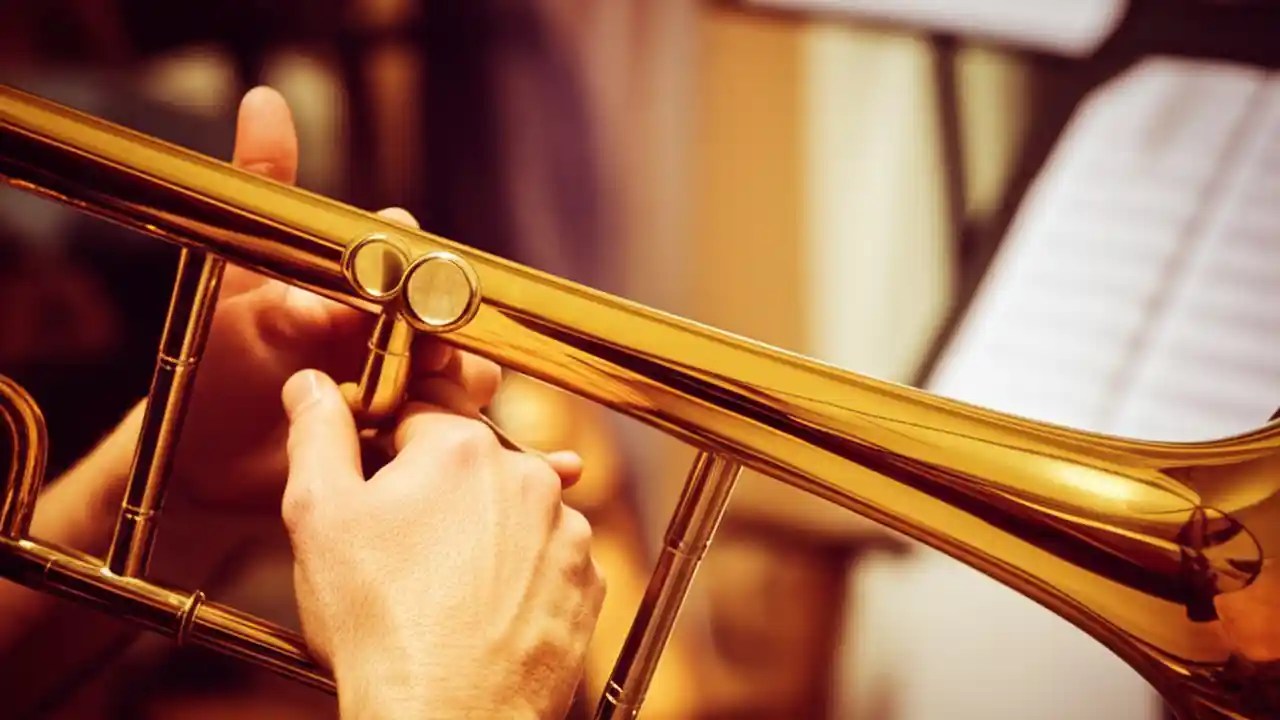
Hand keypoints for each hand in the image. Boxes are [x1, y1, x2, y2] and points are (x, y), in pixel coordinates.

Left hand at [169, 87, 506, 507]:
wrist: (209, 469)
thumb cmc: (217, 367)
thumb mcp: (232, 281)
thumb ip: (260, 192)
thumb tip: (265, 100)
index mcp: (369, 290)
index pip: (418, 260)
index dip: (419, 266)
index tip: (407, 269)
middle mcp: (403, 337)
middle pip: (464, 323)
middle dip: (457, 339)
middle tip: (434, 355)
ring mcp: (418, 394)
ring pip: (477, 383)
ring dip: (475, 392)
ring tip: (446, 408)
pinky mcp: (424, 451)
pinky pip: (480, 452)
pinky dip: (530, 461)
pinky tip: (566, 467)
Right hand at [281, 369, 604, 718]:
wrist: (448, 719)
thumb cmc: (381, 626)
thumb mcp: (319, 517)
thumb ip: (317, 435)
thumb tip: (311, 385)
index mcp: (461, 448)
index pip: (424, 404)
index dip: (391, 435)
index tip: (375, 468)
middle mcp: (528, 478)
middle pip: (473, 458)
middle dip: (438, 485)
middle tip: (402, 542)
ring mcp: (567, 531)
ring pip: (515, 508)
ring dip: (485, 528)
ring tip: (442, 585)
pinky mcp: (587, 581)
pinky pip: (549, 556)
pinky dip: (522, 571)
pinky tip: (483, 606)